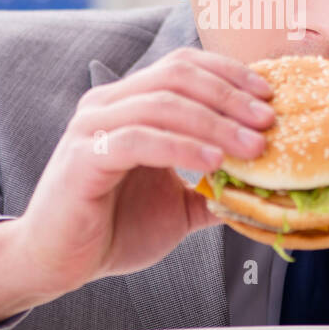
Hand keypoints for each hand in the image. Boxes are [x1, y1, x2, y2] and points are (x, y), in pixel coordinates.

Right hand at [12, 47, 274, 304]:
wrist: (59, 263)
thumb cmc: (113, 228)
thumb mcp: (178, 205)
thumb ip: (215, 189)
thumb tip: (265, 189)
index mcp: (129, 103)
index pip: (184, 66)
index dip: (229, 75)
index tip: (269, 96)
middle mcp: (109, 104)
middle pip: (178, 77)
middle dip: (230, 96)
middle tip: (268, 121)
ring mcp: (93, 127)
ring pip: (162, 103)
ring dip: (215, 122)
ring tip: (251, 146)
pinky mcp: (84, 158)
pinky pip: (139, 139)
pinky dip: (182, 147)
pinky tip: (213, 161)